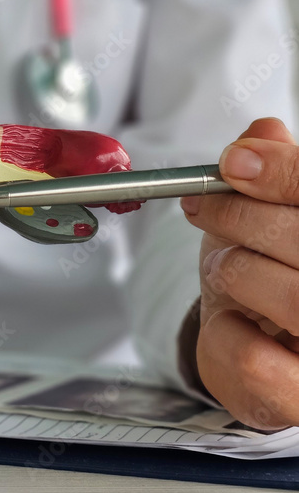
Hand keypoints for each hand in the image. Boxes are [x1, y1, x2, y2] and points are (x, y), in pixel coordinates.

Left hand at [181, 117, 298, 428]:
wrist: (253, 347)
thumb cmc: (268, 271)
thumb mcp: (268, 211)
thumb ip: (275, 170)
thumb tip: (263, 132)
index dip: (283, 173)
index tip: (233, 163)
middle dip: (241, 217)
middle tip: (202, 207)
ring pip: (293, 297)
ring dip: (235, 270)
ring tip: (225, 268)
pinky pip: (257, 360)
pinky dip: (225, 333)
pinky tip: (235, 325)